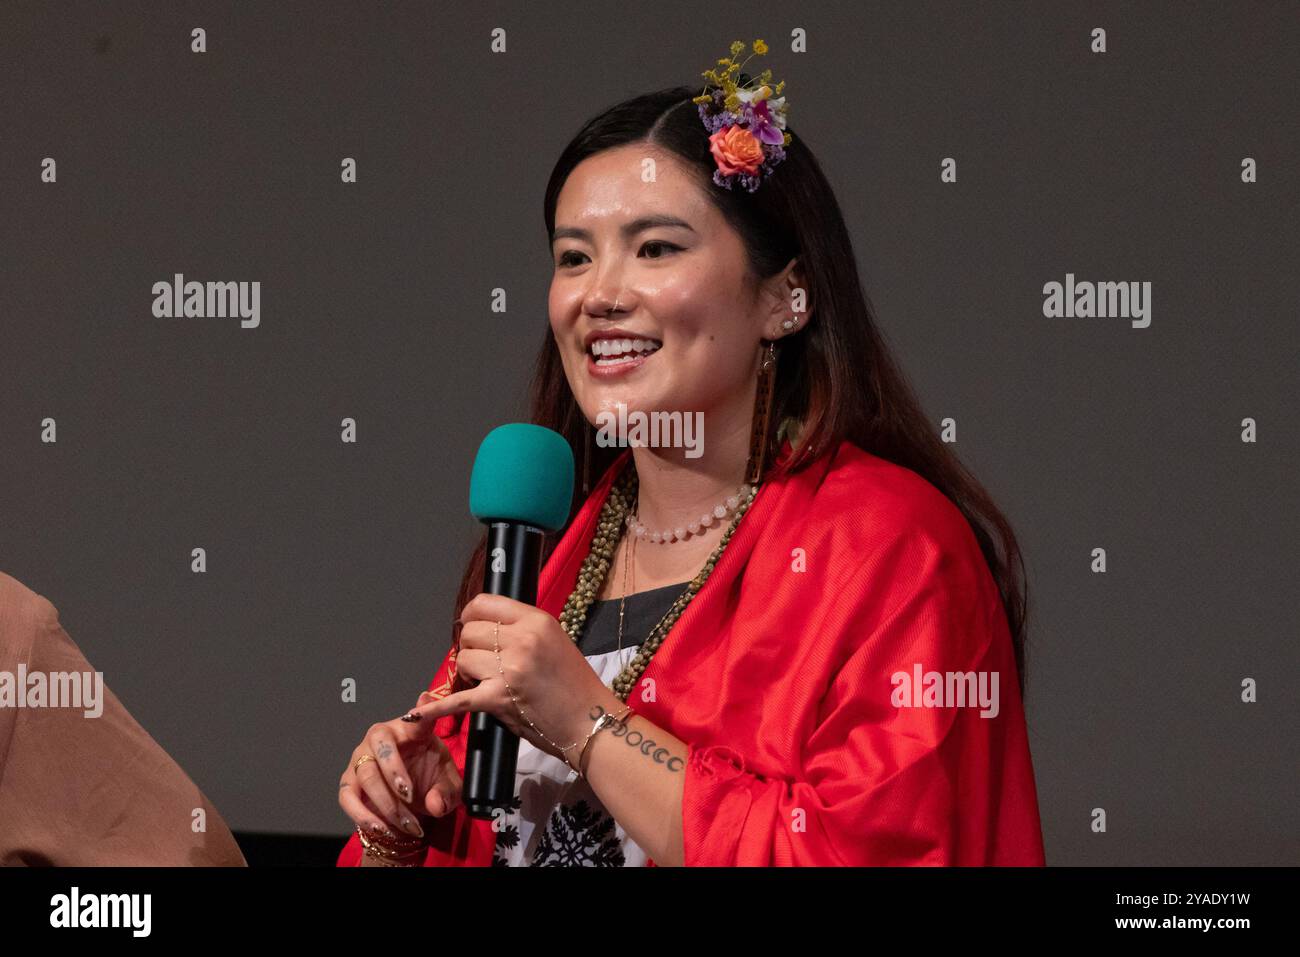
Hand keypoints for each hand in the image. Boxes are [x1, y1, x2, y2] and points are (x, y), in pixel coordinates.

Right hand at [337, 698, 462, 843]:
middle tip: (410, 794)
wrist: (410, 807)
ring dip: (386, 802)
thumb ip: (446, 794)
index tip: (425, 703)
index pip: (417, 718)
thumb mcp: (448, 788)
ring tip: (407, 823)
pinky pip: (348, 797)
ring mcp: (361, 759)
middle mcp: (381, 738)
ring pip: (366, 774)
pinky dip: (364, 815)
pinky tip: (382, 827)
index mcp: (412, 730)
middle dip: (394, 771)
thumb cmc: (431, 782)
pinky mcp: (349, 783)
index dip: (421, 710)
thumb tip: (433, 804)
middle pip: (380, 746)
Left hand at [401, 592, 614, 766]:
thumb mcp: (555, 641)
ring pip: (462, 659)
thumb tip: (488, 627)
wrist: (590, 722)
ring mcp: (508, 669)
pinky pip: (457, 698)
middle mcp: (521, 639)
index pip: (484, 603)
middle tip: (482, 662)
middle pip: (469, 631)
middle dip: (470, 646)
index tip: (471, 626)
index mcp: (536, 620)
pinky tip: (417, 713)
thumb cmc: (576, 684)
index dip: (471, 615)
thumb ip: (522, 630)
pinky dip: (435, 707)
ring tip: (483, 682)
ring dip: (467, 672)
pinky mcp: (498, 699)